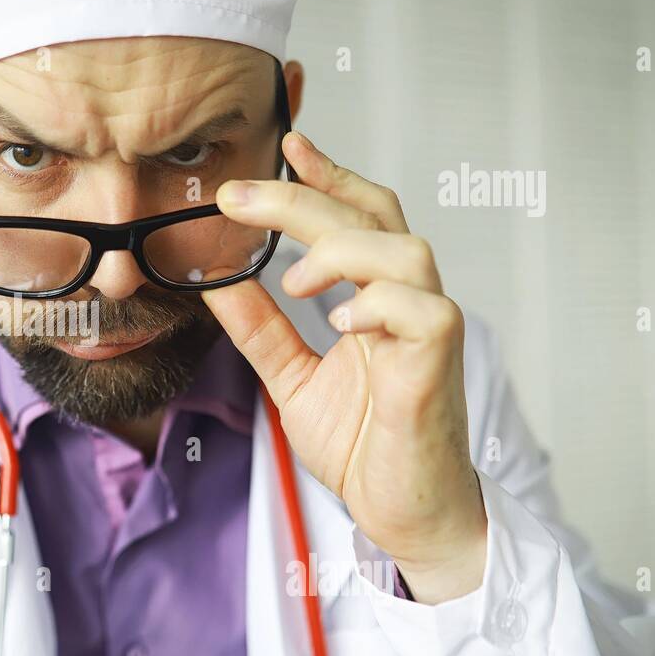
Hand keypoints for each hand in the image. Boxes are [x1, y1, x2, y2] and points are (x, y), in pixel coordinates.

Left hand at [204, 131, 486, 604]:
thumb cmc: (363, 444)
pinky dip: (378, 307)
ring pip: (404, 251)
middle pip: (372, 216)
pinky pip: (425, 312)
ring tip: (295, 280)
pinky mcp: (439, 366)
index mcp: (375, 298)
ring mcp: (429, 331)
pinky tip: (341, 324)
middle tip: (241, 193)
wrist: (404, 512)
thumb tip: (215, 281)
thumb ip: (260, 329)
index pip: (359, 214)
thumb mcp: (292, 378)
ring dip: (342, 250)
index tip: (287, 143)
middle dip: (305, 195)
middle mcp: (407, 302)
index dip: (327, 174)